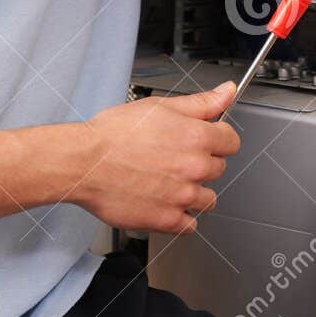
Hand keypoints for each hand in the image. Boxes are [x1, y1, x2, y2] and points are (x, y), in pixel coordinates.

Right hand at [75, 84, 240, 234]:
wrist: (84, 163)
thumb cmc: (114, 134)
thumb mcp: (160, 106)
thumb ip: (201, 102)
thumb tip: (227, 91)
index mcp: (197, 137)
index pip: (231, 142)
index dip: (217, 139)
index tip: (204, 141)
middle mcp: (195, 167)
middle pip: (219, 169)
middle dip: (201, 164)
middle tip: (174, 159)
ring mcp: (182, 196)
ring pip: (208, 199)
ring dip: (193, 192)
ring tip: (168, 183)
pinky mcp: (167, 220)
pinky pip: (190, 226)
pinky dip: (180, 218)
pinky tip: (164, 203)